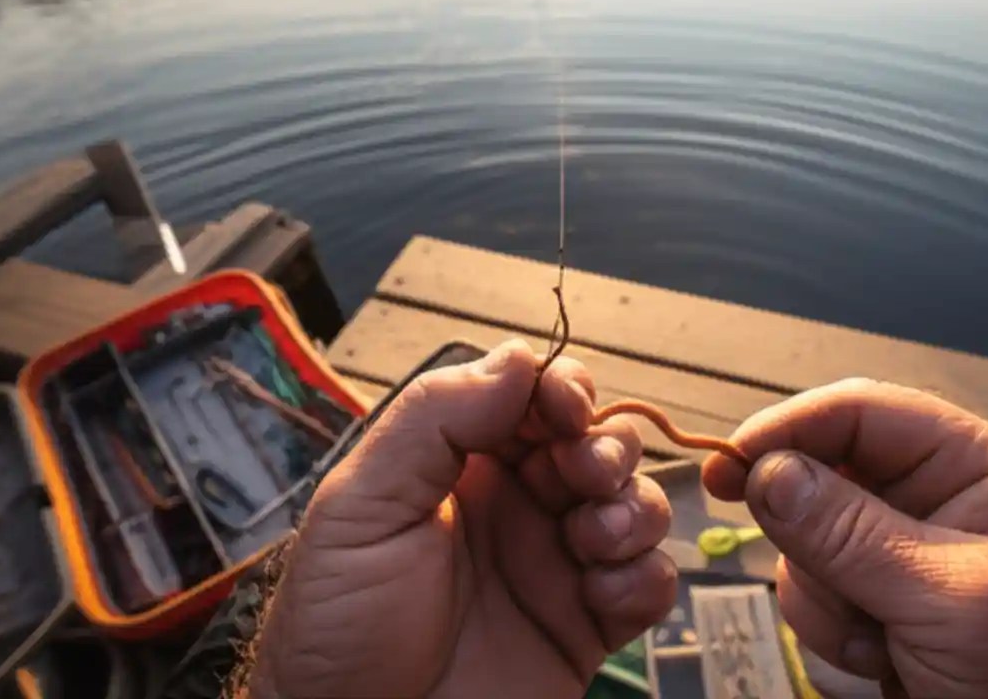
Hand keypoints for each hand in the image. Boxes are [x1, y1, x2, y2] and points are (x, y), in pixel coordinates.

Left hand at [245, 341, 675, 697]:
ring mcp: (556, 565)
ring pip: (634, 505)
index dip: (562, 388)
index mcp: (459, 467)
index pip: (532, 399)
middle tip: (581, 475)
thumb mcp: (361, 506)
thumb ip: (432, 419)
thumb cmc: (339, 629)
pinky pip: (648, 582)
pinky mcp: (588, 626)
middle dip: (604, 448)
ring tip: (593, 540)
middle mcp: (515, 507)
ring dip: (631, 509)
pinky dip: (643, 576)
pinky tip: (602, 593)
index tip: (567, 405)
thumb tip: (515, 358)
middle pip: (597, 443)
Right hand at [702, 379, 987, 698]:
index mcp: (978, 468)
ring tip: (884, 644)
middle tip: (839, 590)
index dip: (790, 427)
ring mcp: (907, 559)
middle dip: (816, 543)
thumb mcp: (950, 600)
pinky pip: (818, 597)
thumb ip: (852, 534)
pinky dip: (836, 635)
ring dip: (830, 602)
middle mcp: (938, 501)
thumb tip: (766, 471)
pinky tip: (885, 664)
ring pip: (809, 546)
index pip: (864, 413)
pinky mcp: (885, 609)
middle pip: (824, 479)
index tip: (726, 463)